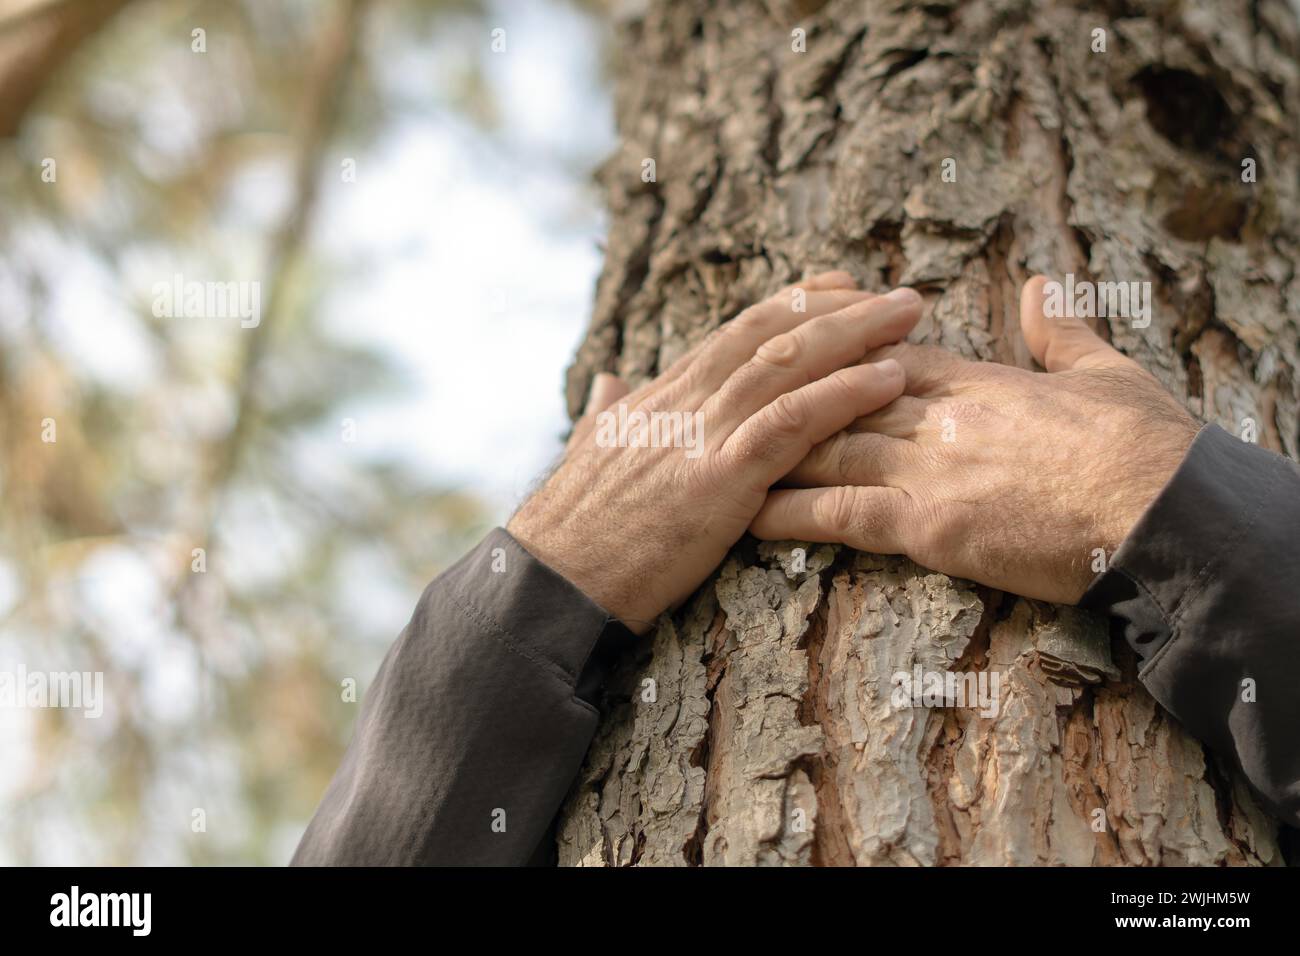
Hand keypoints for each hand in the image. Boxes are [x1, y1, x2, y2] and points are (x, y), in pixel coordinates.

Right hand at [508, 275, 923, 631]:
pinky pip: (792, 423)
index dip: (793, 304)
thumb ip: (608, 410)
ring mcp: (703, 434)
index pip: (737, 332)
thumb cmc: (574, 527)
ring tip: (910, 316)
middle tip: (897, 294)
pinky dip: (842, 395)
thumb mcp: (589, 450)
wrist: (555, 580)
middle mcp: (686, 400)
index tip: (838, 286)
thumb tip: (609, 380)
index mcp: (662, 395)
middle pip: (772, 333)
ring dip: (857, 334)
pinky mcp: (719, 478)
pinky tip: (888, 379)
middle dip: (840, 306)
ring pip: (789, 364)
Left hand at [751, 275, 1200, 603]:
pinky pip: (840, 515)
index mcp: (972, 378)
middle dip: (778, 401)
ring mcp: (926, 468)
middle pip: (833, 397)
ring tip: (714, 459)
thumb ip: (1064, 331)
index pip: (877, 355)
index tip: (788, 352)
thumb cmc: (1145, 446)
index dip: (829, 353)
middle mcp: (934, 416)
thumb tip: (1041, 288)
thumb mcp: (1107, 373)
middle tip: (721, 405)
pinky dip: (789, 515)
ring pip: (823, 449)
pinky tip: (745, 518)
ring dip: (765, 454)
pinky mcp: (928, 525)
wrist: (1164, 507)